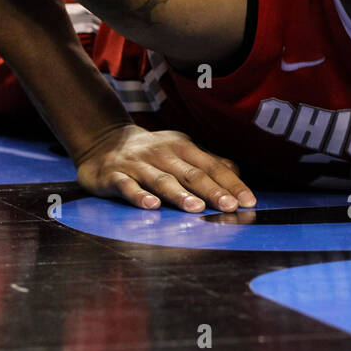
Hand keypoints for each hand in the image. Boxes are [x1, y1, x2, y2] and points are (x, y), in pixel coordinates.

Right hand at [75, 123, 255, 212]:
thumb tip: (237, 174)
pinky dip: (139, 196)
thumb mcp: (181, 151)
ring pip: (162, 180)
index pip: (212, 166)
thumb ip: (207, 163)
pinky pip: (128, 186)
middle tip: (230, 207)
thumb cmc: (152, 153)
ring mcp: (138, 164)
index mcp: (182, 147)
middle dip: (212, 191)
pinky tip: (151, 206)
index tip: (248, 202)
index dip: (231, 184)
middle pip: (191, 174)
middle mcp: (162, 154)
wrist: (103, 142)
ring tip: (196, 208)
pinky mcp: (114, 176)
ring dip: (180, 195)